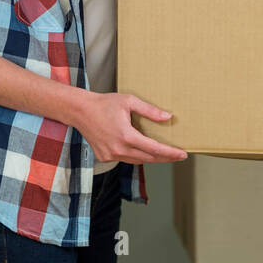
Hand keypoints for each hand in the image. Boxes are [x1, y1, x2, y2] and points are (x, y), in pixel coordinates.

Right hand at [73, 92, 188, 164]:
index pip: (154, 149)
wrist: (80, 111)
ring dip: (151, 158)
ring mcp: (111, 155)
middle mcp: (119, 149)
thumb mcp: (129, 101)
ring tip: (164, 154)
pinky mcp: (104, 157)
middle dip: (165, 158)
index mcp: (126, 136)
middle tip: (178, 155)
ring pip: (137, 161)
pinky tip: (142, 150)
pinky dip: (136, 156)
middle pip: (148, 158)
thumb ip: (150, 111)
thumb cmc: (104, 103)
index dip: (170, 153)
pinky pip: (126, 159)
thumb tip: (168, 117)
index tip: (183, 154)